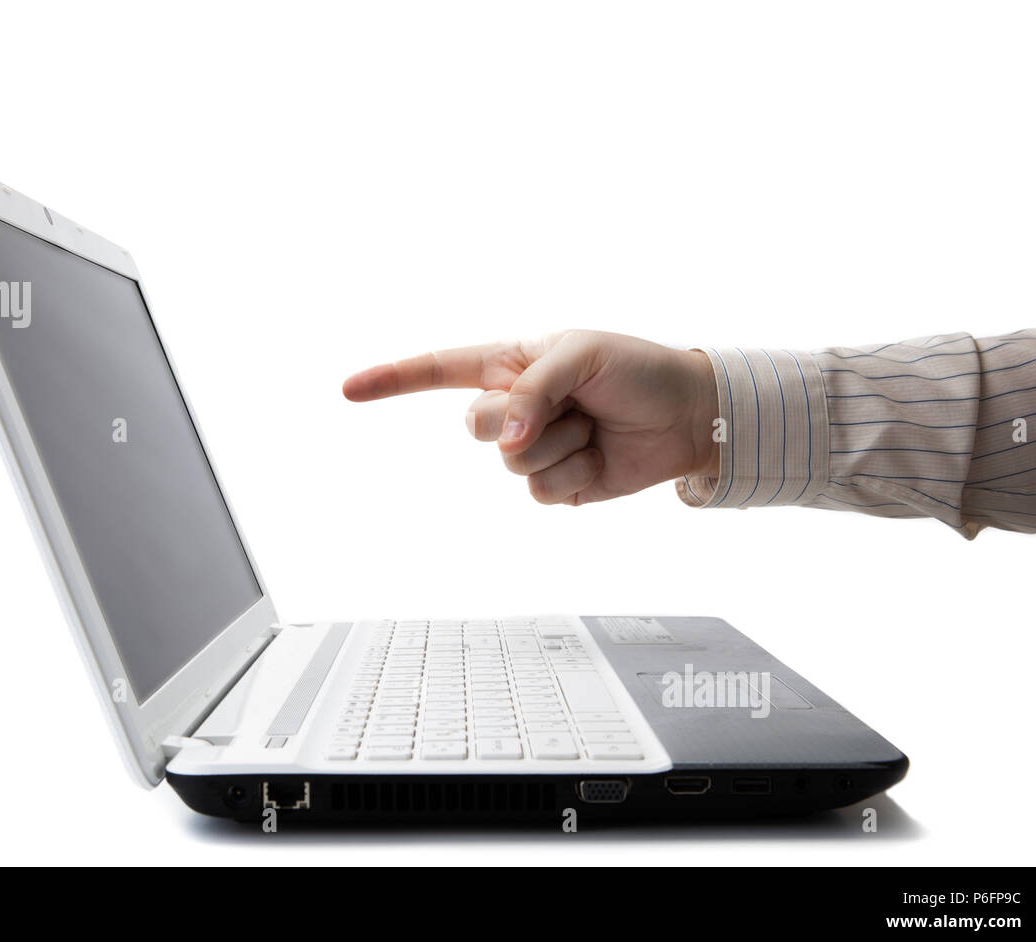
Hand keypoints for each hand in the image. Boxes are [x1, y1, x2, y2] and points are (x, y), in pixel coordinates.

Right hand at [342, 330, 719, 505]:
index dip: (391, 379)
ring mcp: (533, 448)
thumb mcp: (580, 355)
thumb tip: (505, 439)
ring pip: (510, 464)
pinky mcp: (556, 484)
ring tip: (592, 427)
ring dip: (560, 445)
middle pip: (476, 426)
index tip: (348, 389)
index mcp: (510, 364)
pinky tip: (600, 456)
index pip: (439, 370)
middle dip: (519, 418)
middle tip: (568, 406)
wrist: (687, 416)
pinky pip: (540, 491)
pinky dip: (575, 475)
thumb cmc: (635, 370)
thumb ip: (532, 388)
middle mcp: (514, 407)